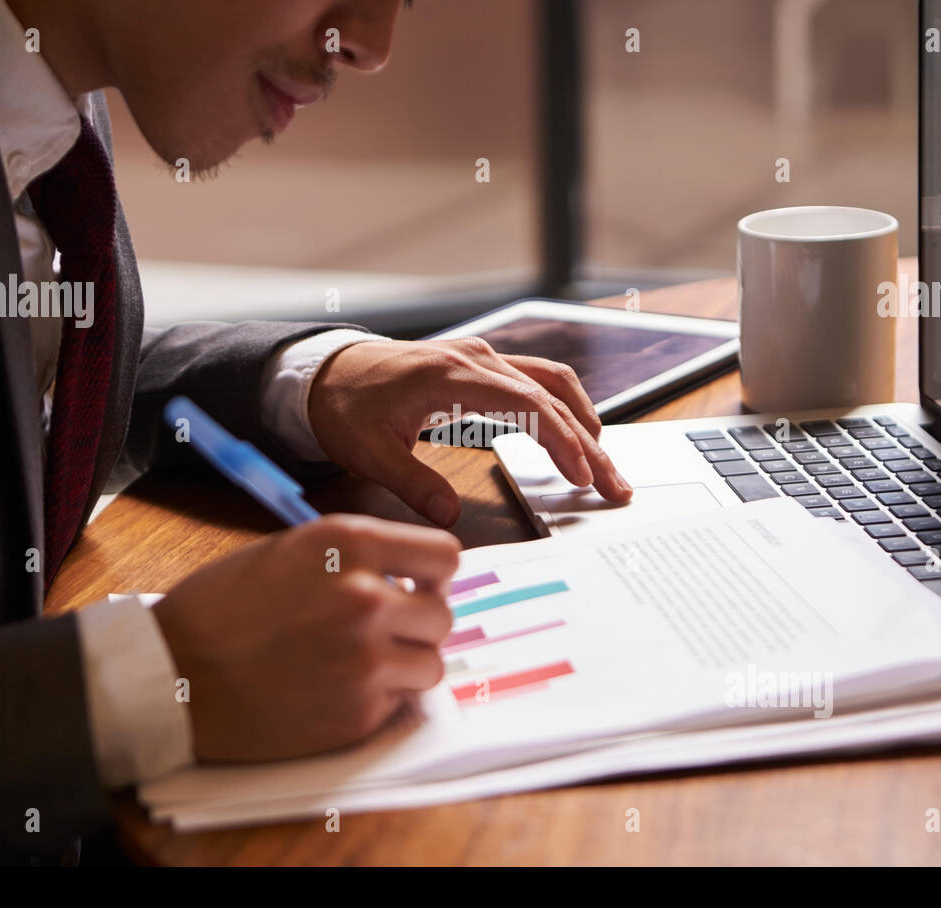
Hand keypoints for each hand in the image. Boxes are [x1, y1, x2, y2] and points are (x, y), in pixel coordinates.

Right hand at [152, 513, 459, 762]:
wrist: (168, 678)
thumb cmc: (218, 610)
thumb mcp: (288, 551)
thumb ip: (355, 558)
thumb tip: (409, 576)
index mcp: (348, 544)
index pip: (445, 555)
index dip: (433, 575)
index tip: (417, 586)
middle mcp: (366, 598)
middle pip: (443, 614)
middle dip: (416, 624)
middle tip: (380, 632)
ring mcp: (365, 660)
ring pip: (431, 664)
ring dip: (404, 665)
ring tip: (358, 663)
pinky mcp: (357, 714)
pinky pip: (399, 704)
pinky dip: (376, 700)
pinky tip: (332, 689)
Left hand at [308, 338, 633, 526]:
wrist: (326, 372)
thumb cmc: (345, 408)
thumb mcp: (369, 452)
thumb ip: (412, 483)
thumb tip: (450, 517)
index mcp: (451, 376)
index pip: (528, 405)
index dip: (562, 442)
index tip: (583, 477)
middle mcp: (476, 358)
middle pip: (552, 395)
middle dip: (589, 444)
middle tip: (614, 487)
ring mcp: (483, 356)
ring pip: (553, 382)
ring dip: (585, 422)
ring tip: (605, 467)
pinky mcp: (484, 364)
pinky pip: (538, 380)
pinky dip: (565, 408)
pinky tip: (577, 438)